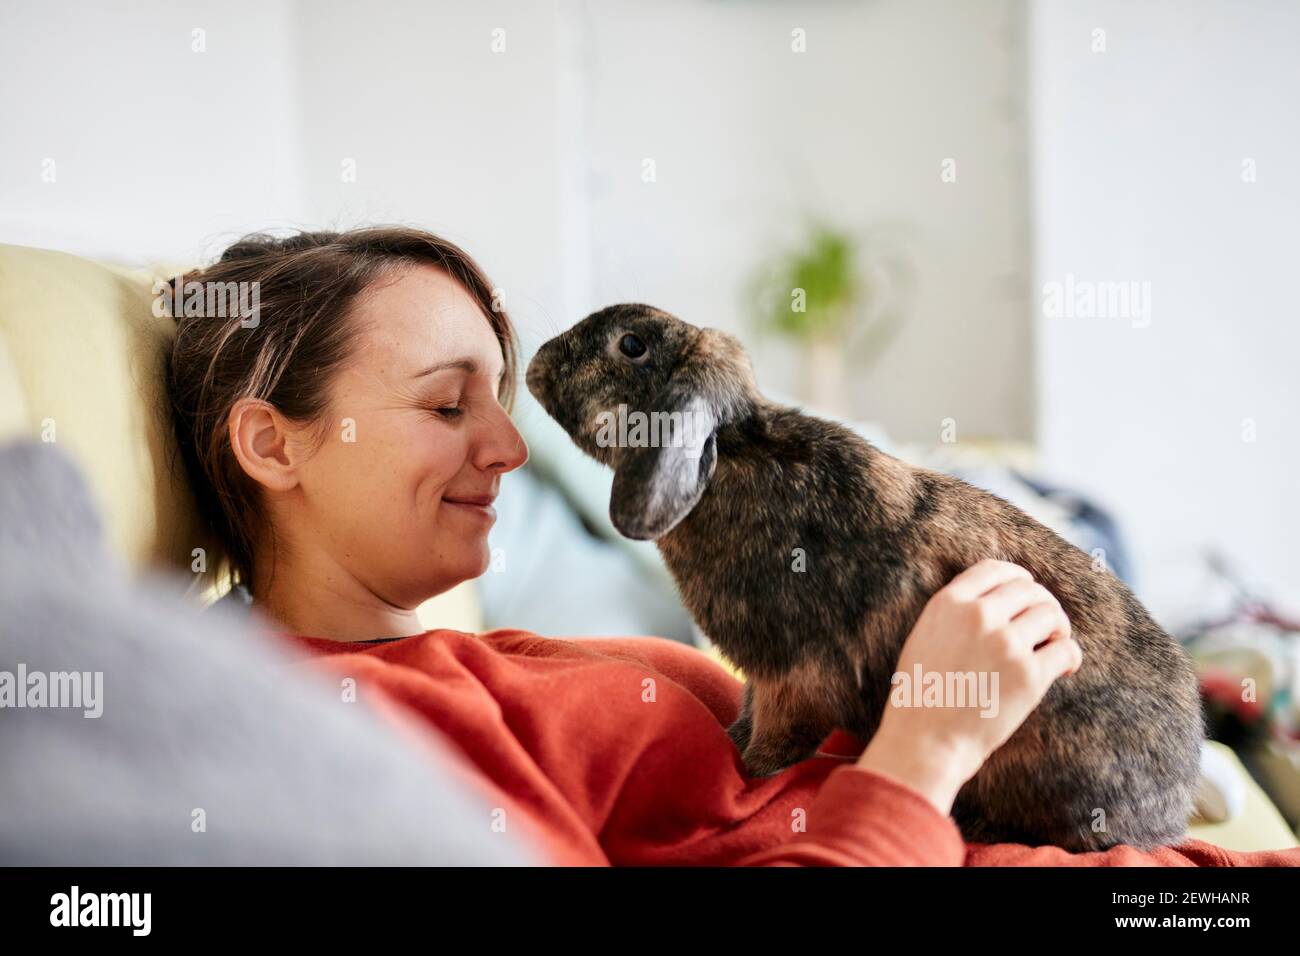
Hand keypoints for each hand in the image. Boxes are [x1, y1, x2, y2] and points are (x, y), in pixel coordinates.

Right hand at [855, 559, 1081, 816]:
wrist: (925, 740)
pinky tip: (1065, 668)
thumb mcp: (925, 637)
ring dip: (1059, 628)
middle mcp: (978, 616)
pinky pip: (1066, 650)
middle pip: (1029, 589)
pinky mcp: (1028, 675)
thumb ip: (955, 614)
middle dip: (1042, 604)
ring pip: (1051, 615)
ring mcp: (1005, 643)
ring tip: (1055, 645)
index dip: (1017, 577)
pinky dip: (1071, 656)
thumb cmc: (922, 696)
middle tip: (1047, 625)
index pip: (995, 569)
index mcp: (948, 603)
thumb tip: (994, 602)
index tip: (1027, 590)